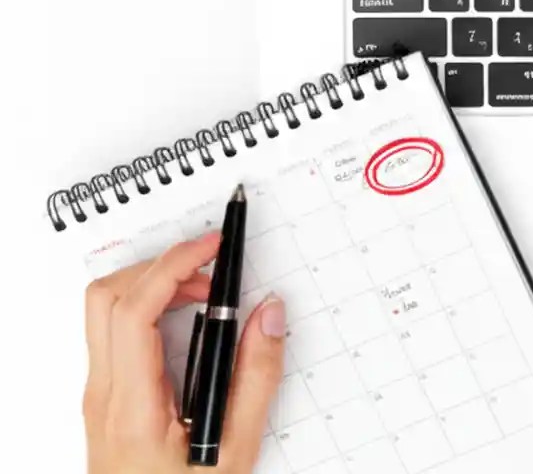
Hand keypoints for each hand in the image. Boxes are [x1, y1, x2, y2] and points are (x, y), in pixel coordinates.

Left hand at [83, 232, 286, 472]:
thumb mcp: (233, 449)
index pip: (134, 310)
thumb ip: (255, 378)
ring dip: (152, 286)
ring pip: (104, 311)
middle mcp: (105, 394)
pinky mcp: (106, 399)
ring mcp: (100, 396)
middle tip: (211, 266)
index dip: (174, 264)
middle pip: (107, 297)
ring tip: (205, 294)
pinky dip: (147, 309)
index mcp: (131, 405)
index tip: (213, 246)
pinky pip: (113, 333)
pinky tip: (187, 323)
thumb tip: (268, 316)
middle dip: (161, 265)